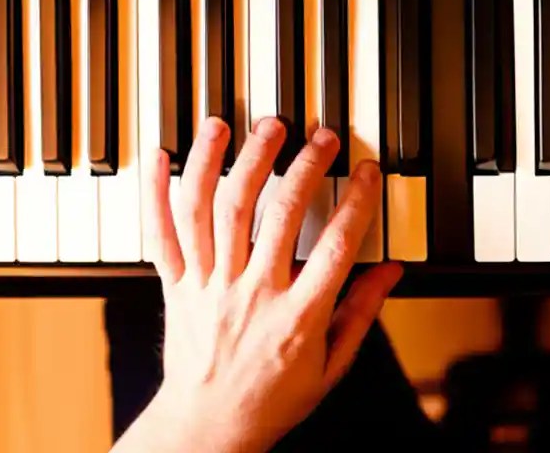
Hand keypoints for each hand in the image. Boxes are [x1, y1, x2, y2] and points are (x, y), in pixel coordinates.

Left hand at [112, 117, 402, 452]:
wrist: (207, 431)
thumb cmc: (272, 401)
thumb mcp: (332, 366)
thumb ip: (362, 313)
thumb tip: (392, 272)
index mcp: (297, 318)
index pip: (336, 247)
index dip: (357, 202)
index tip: (368, 171)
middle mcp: (251, 295)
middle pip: (277, 214)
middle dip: (302, 166)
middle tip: (320, 137)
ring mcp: (208, 288)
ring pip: (215, 211)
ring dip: (233, 161)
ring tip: (250, 127)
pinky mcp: (175, 288)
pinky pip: (162, 234)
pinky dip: (157, 191)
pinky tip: (165, 155)